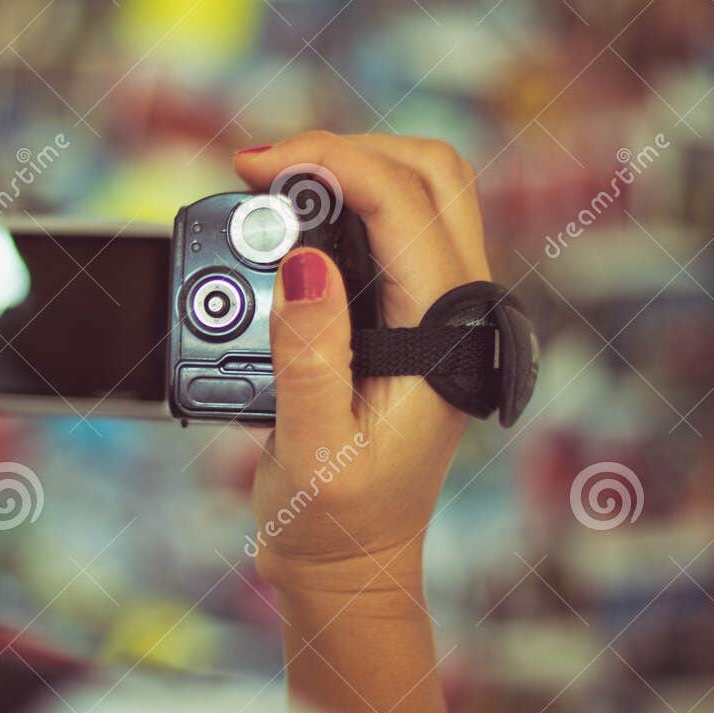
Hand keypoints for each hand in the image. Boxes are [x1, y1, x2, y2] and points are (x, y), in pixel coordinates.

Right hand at [234, 132, 489, 605]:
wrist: (350, 563)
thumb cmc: (333, 519)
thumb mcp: (310, 449)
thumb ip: (309, 357)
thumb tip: (303, 262)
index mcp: (445, 338)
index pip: (404, 206)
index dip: (330, 162)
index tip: (256, 165)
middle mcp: (457, 311)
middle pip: (430, 173)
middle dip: (347, 148)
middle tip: (263, 166)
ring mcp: (440, 309)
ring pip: (417, 191)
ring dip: (347, 170)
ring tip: (269, 186)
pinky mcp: (412, 315)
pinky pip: (390, 228)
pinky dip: (341, 205)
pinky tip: (287, 222)